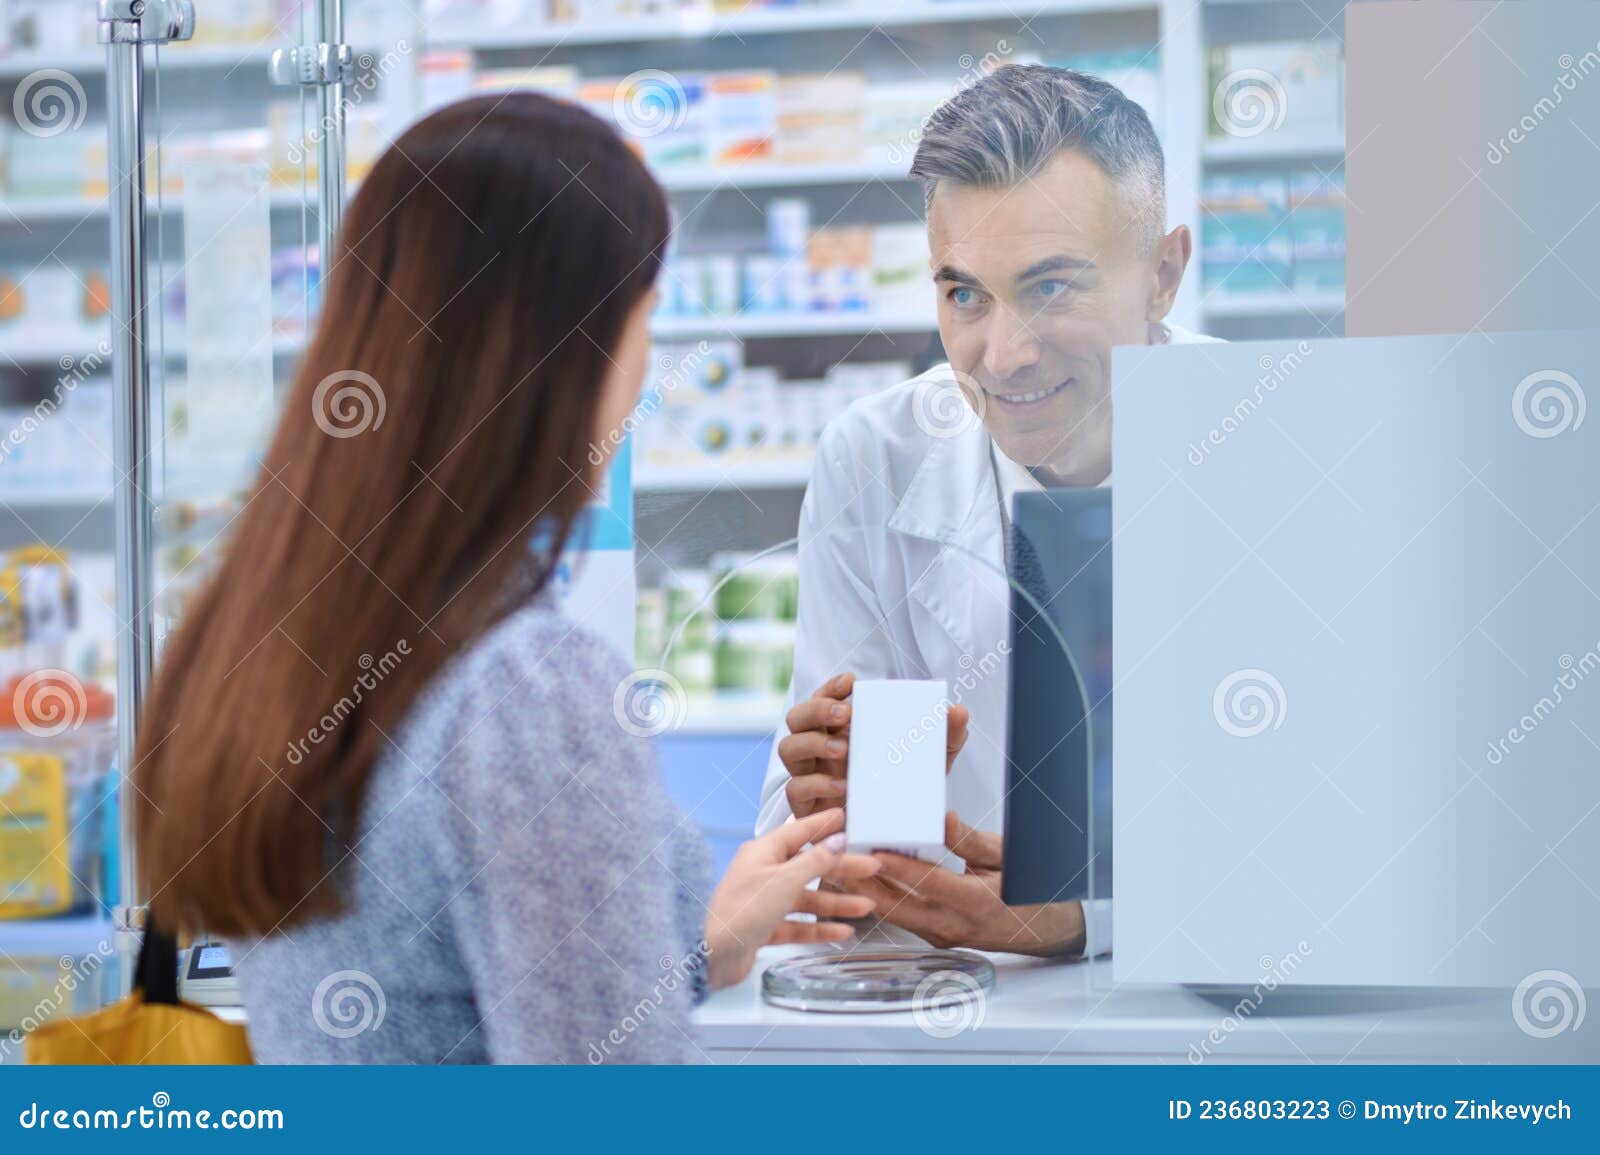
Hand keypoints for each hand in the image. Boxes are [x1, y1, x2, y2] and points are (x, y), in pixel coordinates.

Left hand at [703, 809, 883, 989]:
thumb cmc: (740, 912)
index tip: (847, 820)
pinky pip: (798, 923)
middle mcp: (763, 873)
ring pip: (806, 897)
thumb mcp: (784, 881)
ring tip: (864, 906)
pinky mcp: (764, 926)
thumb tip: (836, 841)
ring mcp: (763, 900)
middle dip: (840, 869)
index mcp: (763, 852)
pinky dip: (819, 927)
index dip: (825, 825)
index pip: (800, 831)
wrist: (712, 954)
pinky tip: (840, 932)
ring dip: (835, 903)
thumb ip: (815, 861)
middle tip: (869, 866)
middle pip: (809, 866)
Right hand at [777, 672, 969, 817]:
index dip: (830, 687)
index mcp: (840, 730)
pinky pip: (796, 790)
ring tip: (845, 749)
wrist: (894, 837)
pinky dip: (816, 784)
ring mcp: (809, 775)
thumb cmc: (905, 788)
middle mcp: (818, 748)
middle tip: (847, 714)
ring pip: (788, 748)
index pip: (824, 698)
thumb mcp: (931, 761)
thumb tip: (957, 710)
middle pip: (797, 717)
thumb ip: (946, 735)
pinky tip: (843, 786)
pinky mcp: (807, 807)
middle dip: (817, 709)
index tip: (852, 681)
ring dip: (813, 743)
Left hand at [845, 812, 1085, 956]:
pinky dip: (882, 898)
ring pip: (895, 915)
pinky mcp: (935, 937)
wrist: (1043, 929)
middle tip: (839, 858)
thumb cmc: (1029, 891)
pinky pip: (902, 918)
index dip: (899, 867)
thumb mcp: (1005, 857)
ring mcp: (943, 936)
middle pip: (899, 906)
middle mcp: (955, 925)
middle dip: (865, 883)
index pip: (930, 883)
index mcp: (977, 902)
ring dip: (868, 891)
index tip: (872, 850)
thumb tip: (943, 820)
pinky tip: (865, 880)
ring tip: (840, 866)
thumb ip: (970, 841)